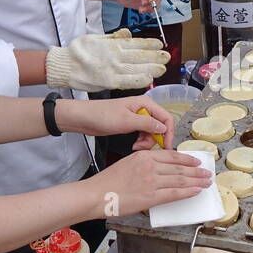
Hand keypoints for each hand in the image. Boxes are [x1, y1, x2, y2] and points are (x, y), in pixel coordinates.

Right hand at [45, 31, 168, 91]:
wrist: (64, 65)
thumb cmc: (78, 52)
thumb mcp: (96, 38)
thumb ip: (114, 37)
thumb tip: (127, 33)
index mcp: (113, 44)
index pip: (136, 44)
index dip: (149, 44)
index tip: (160, 44)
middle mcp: (115, 56)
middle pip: (140, 56)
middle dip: (155, 57)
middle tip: (167, 57)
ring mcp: (113, 69)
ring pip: (137, 68)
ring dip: (151, 68)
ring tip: (162, 68)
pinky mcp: (109, 81)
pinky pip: (127, 81)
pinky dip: (139, 80)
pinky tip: (149, 80)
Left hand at [58, 94, 173, 144]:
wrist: (83, 118)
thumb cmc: (102, 115)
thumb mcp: (127, 121)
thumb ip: (148, 124)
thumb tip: (164, 128)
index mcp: (145, 103)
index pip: (166, 118)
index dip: (169, 132)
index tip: (166, 146)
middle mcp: (143, 109)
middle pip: (160, 126)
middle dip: (155, 139)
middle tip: (144, 148)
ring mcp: (137, 117)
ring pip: (152, 132)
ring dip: (147, 142)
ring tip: (135, 147)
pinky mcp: (131, 124)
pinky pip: (143, 135)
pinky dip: (141, 142)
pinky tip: (133, 146)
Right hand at [83, 149, 212, 216]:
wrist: (96, 194)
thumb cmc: (107, 182)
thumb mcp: (127, 163)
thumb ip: (143, 163)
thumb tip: (158, 168)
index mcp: (144, 156)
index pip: (171, 156)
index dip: (187, 159)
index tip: (196, 161)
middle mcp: (150, 167)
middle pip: (179, 167)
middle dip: (196, 170)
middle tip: (207, 172)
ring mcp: (151, 182)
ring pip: (180, 179)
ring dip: (196, 180)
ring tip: (206, 181)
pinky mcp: (151, 197)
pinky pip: (175, 193)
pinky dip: (188, 191)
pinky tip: (196, 190)